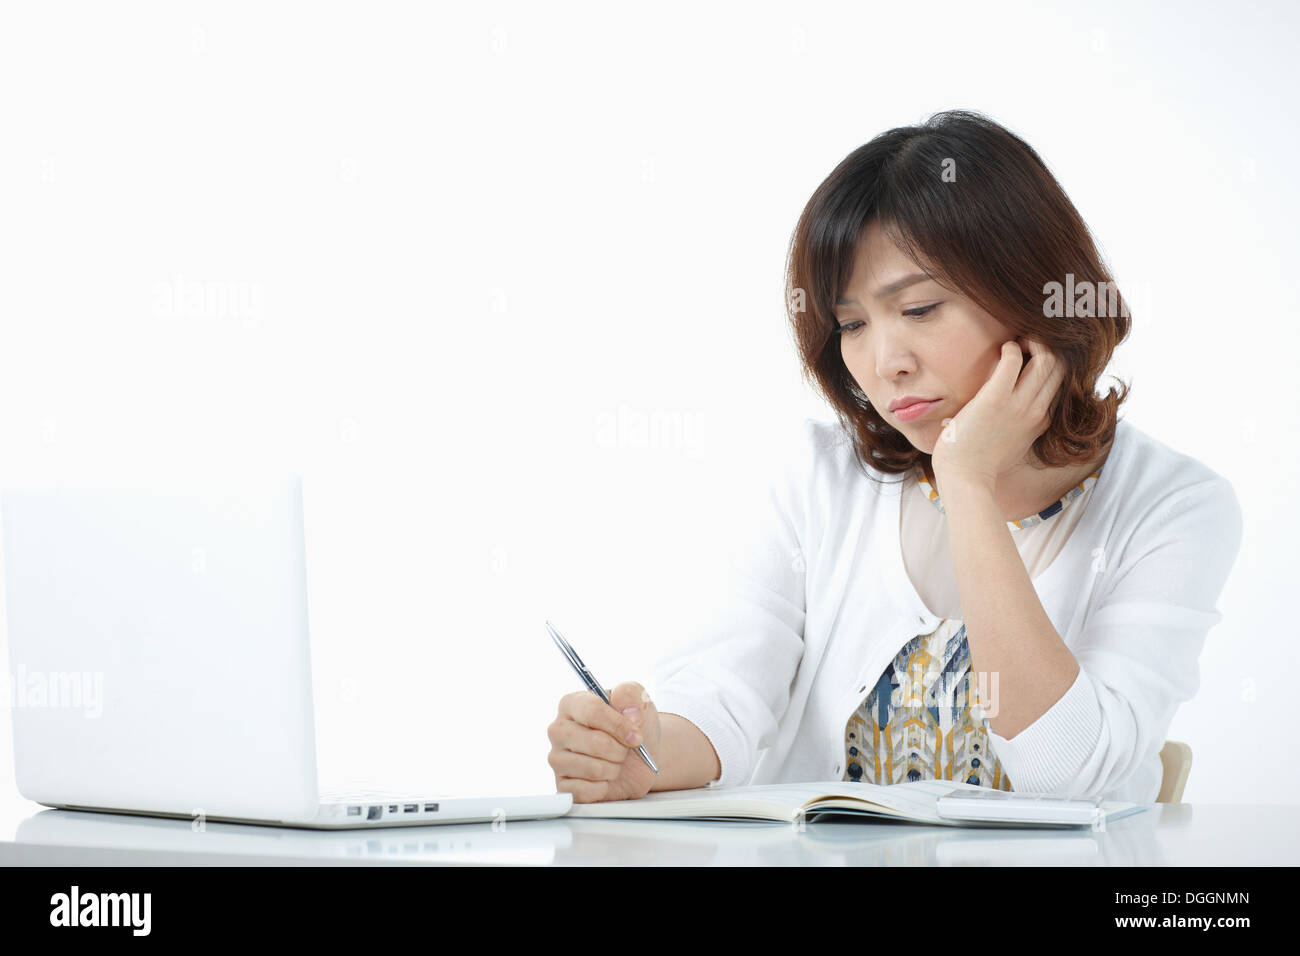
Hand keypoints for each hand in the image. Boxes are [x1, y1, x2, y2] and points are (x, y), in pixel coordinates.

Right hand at [547, 681, 661, 802]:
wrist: (639, 755)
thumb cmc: (633, 724)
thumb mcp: (638, 699)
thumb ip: (631, 695)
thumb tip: (630, 713)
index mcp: (572, 703)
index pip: (592, 711)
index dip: (619, 725)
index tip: (636, 736)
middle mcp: (558, 730)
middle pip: (595, 742)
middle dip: (620, 750)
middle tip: (624, 749)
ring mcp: (557, 759)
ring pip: (593, 769)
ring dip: (613, 769)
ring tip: (614, 761)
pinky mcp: (561, 785)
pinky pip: (585, 792)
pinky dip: (603, 788)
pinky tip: (604, 778)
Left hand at [930, 335, 1065, 491]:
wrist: (966, 479)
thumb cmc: (980, 464)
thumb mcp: (1011, 445)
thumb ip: (1018, 429)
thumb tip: (1005, 416)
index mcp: (1041, 421)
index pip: (1060, 383)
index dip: (1050, 364)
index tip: (1031, 358)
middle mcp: (1036, 411)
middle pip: (1060, 367)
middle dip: (1046, 348)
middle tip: (1024, 345)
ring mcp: (1018, 405)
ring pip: (1047, 360)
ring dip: (1032, 343)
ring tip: (1015, 344)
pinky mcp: (995, 399)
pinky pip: (1013, 360)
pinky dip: (1010, 348)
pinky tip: (1002, 351)